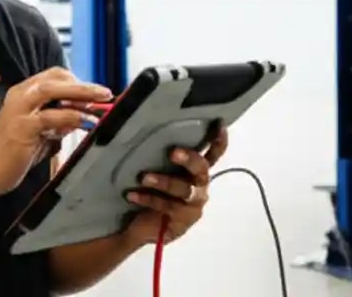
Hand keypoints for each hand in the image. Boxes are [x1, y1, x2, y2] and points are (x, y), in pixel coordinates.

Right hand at [0, 68, 111, 199]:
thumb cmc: (14, 155)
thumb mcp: (41, 133)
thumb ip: (59, 122)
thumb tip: (83, 114)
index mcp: (22, 93)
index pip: (54, 75)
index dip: (76, 81)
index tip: (94, 92)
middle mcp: (19, 95)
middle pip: (57, 78)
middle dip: (84, 84)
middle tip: (106, 93)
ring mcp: (19, 109)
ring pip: (55, 90)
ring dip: (82, 94)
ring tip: (102, 101)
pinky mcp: (23, 126)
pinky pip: (53, 116)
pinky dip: (73, 117)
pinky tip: (87, 122)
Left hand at [123, 125, 228, 246]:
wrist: (145, 227)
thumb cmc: (154, 191)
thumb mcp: (157, 172)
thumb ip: (158, 155)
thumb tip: (143, 125)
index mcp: (196, 171)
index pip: (213, 154)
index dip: (218, 141)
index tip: (219, 125)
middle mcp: (200, 185)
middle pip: (201, 169)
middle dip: (189, 159)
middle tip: (173, 152)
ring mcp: (194, 204)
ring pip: (185, 189)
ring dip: (164, 182)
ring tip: (144, 177)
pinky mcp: (183, 220)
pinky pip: (168, 207)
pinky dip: (148, 198)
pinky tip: (132, 195)